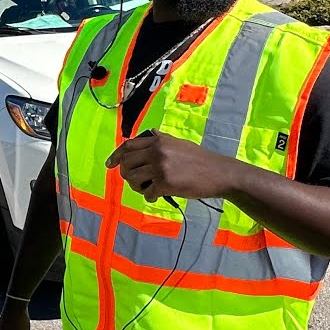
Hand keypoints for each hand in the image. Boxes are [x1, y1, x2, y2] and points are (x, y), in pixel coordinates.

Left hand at [105, 129, 235, 202]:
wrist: (220, 173)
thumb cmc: (201, 159)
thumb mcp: (179, 143)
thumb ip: (162, 139)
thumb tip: (150, 133)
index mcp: (158, 140)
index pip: (128, 146)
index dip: (116, 156)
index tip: (110, 164)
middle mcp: (156, 151)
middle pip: (127, 163)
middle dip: (127, 174)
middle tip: (135, 182)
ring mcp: (160, 167)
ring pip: (134, 179)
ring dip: (137, 187)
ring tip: (148, 189)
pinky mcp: (166, 183)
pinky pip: (147, 193)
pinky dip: (150, 196)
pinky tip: (157, 196)